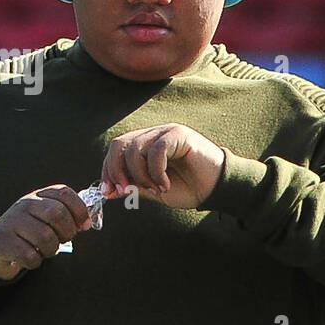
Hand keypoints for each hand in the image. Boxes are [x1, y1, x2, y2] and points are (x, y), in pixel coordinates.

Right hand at [0, 185, 92, 280]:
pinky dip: (36, 261)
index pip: (64, 193)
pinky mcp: (3, 241)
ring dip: (52, 249)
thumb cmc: (29, 232)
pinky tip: (31, 257)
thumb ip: (67, 216)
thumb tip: (86, 223)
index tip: (83, 226)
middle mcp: (24, 204)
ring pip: (46, 237)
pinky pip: (30, 255)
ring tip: (45, 249)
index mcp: (39, 196)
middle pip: (57, 213)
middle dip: (67, 232)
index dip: (79, 210)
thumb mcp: (46, 218)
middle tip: (63, 240)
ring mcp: (12, 222)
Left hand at [101, 123, 225, 209]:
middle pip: (120, 144)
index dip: (108, 170)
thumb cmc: (189, 188)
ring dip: (141, 175)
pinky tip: (166, 184)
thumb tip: (108, 191)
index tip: (108, 192)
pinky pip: (157, 150)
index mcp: (146, 145)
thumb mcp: (154, 190)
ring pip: (136, 148)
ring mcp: (166, 132)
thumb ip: (134, 186)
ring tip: (157, 189)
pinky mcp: (179, 134)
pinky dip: (156, 171)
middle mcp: (154, 135)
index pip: (117, 150)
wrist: (216, 189)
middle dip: (117, 170)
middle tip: (124, 190)